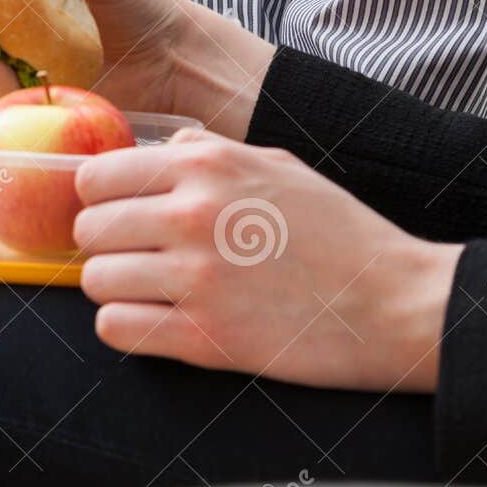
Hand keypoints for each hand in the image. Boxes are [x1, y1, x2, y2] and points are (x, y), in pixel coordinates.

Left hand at [73, 129, 461, 392]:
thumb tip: (154, 148)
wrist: (397, 303)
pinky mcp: (205, 338)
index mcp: (206, 167)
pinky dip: (126, 328)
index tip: (118, 215)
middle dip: (105, 246)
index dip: (99, 199)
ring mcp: (197, 279)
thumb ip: (208, 152)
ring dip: (115, 289)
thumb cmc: (338, 233)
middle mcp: (193, 216)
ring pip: (95, 281)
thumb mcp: (276, 164)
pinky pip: (115, 329)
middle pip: (88, 231)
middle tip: (137, 258)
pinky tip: (156, 322)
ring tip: (150, 292)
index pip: (95, 177)